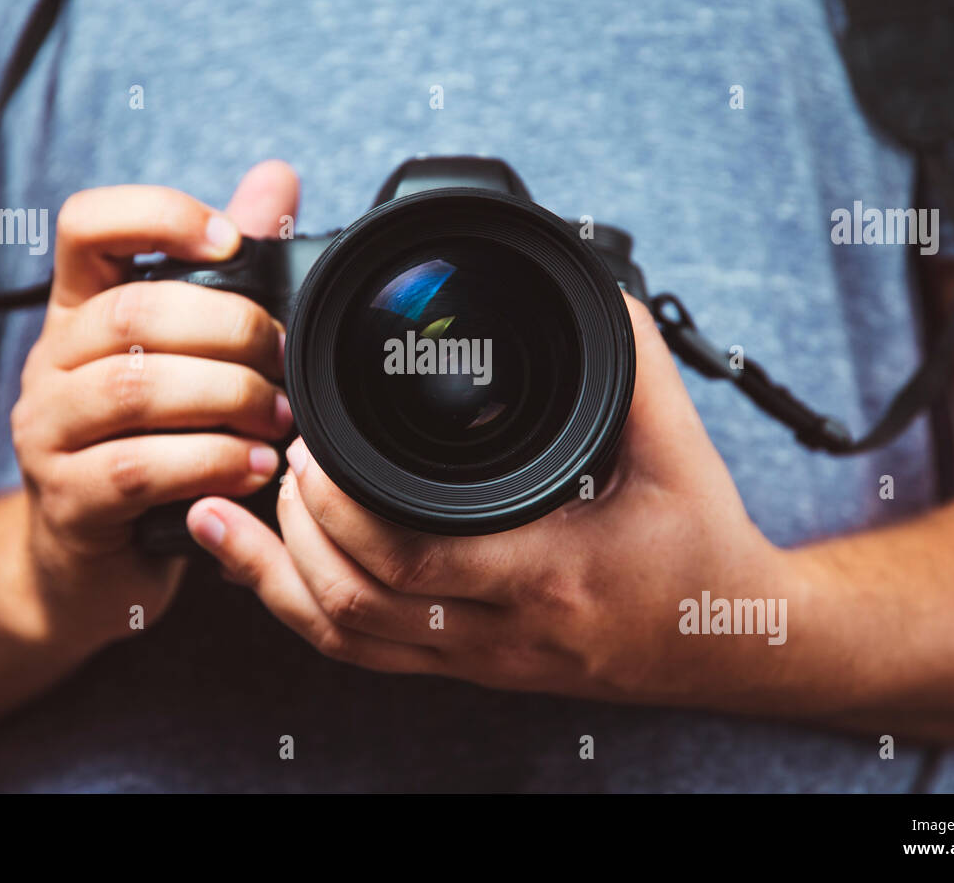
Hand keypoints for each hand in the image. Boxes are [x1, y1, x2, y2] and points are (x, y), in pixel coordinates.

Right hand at [11, 162, 297, 651]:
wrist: (89, 561)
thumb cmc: (151, 443)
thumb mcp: (187, 357)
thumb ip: (229, 273)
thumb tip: (277, 179)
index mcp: (83, 309)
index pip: (89, 225)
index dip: (158, 215)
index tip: (229, 240)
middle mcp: (52, 361)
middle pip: (134, 311)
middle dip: (231, 330)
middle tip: (285, 361)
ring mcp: (48, 431)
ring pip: (135, 390)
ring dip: (227, 398)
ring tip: (279, 420)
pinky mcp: (67, 500)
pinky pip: (139, 468)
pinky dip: (211, 463)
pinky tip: (255, 467)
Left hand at [191, 293, 801, 704]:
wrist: (728, 642)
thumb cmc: (702, 544)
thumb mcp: (680, 444)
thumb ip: (633, 361)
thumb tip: (584, 285)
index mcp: (550, 572)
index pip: (413, 558)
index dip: (340, 509)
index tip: (310, 448)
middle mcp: (504, 632)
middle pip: (358, 603)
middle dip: (293, 532)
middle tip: (272, 460)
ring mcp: (481, 660)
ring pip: (347, 640)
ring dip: (277, 579)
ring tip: (224, 518)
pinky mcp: (470, 669)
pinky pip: (367, 656)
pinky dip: (304, 612)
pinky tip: (263, 571)